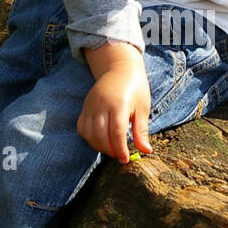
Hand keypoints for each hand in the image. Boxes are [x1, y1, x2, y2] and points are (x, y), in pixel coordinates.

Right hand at [78, 43, 152, 162]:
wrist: (119, 68)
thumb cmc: (135, 88)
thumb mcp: (143, 108)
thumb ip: (141, 130)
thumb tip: (146, 151)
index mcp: (119, 105)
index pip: (116, 133)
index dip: (120, 149)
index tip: (125, 159)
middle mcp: (102, 105)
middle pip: (100, 136)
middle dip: (110, 150)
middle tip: (119, 155)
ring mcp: (91, 105)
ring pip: (89, 133)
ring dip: (99, 146)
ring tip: (111, 148)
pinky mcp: (85, 106)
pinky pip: (82, 127)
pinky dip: (89, 137)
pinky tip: (100, 139)